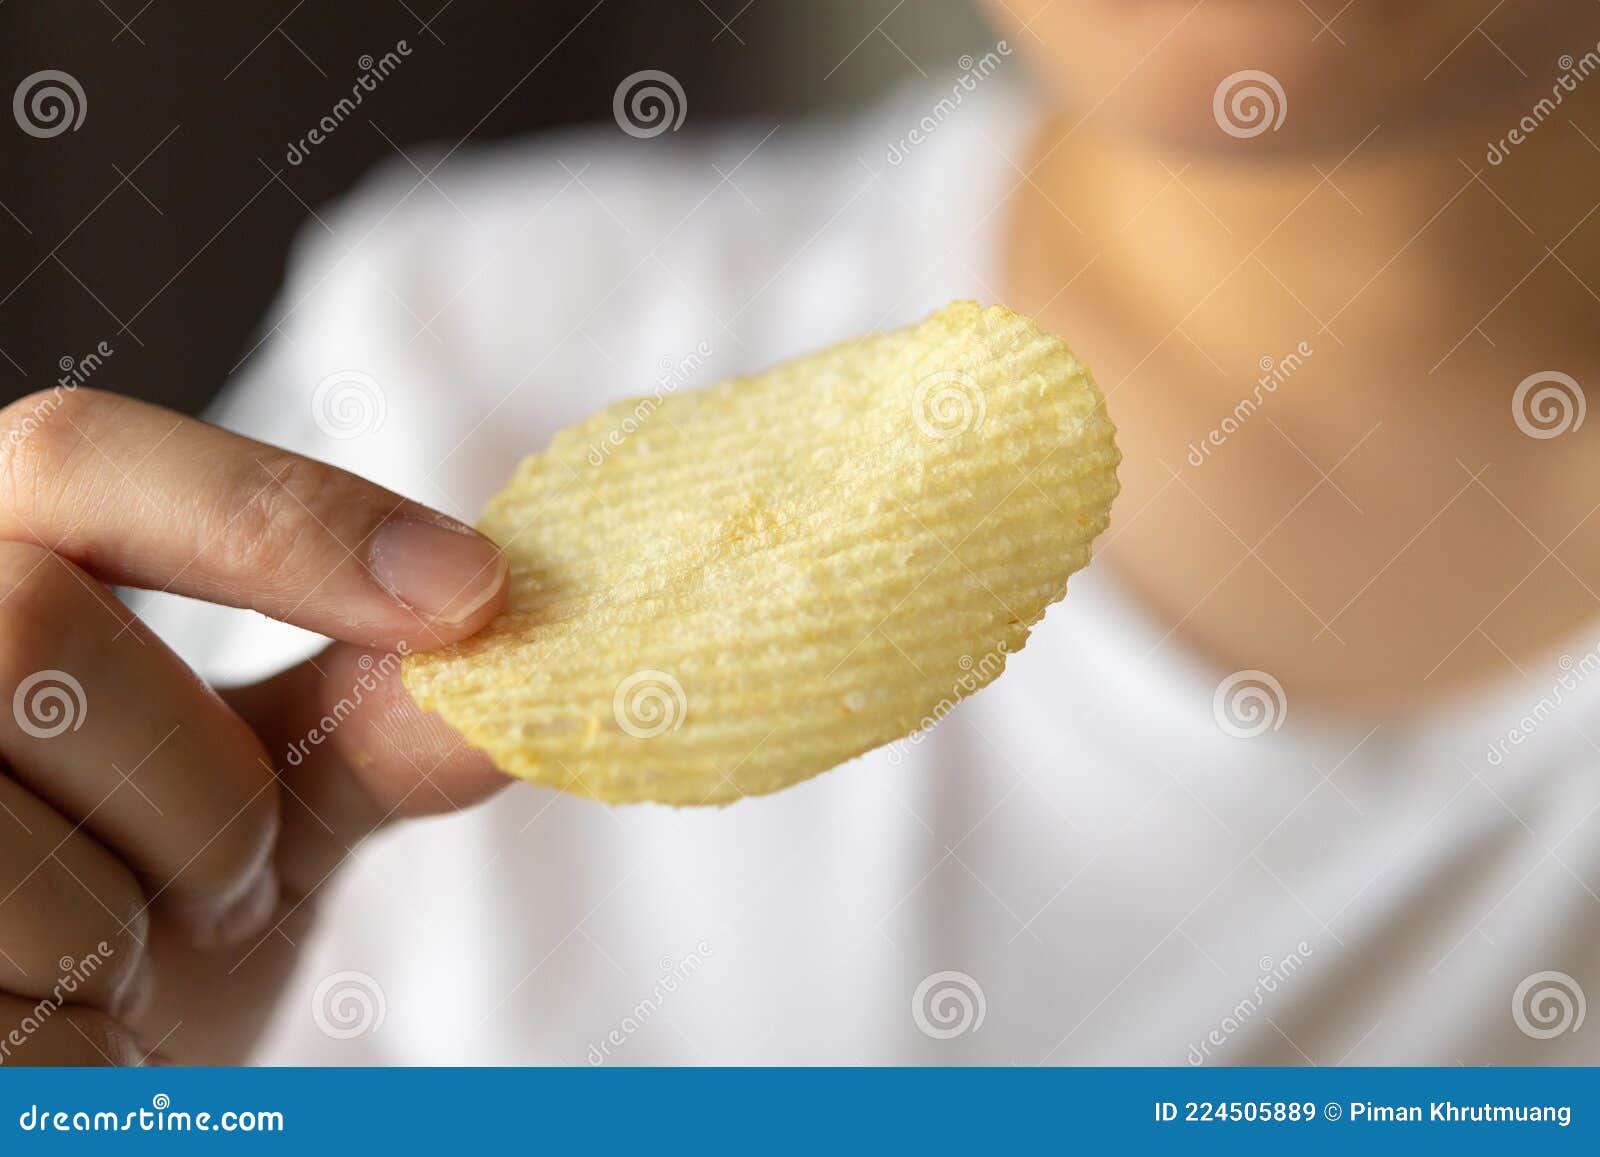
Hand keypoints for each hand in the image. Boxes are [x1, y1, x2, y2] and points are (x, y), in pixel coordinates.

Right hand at [0, 388, 509, 1063]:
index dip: (277, 513)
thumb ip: (371, 714)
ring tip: (120, 970)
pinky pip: (9, 998)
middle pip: (37, 636)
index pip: (75, 456)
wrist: (53, 1099)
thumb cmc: (137, 936)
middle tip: (227, 880)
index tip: (472, 588)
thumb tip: (532, 639)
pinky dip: (88, 1048)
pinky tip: (76, 1046)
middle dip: (205, 791)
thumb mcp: (256, 801)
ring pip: (22, 834)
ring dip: (139, 932)